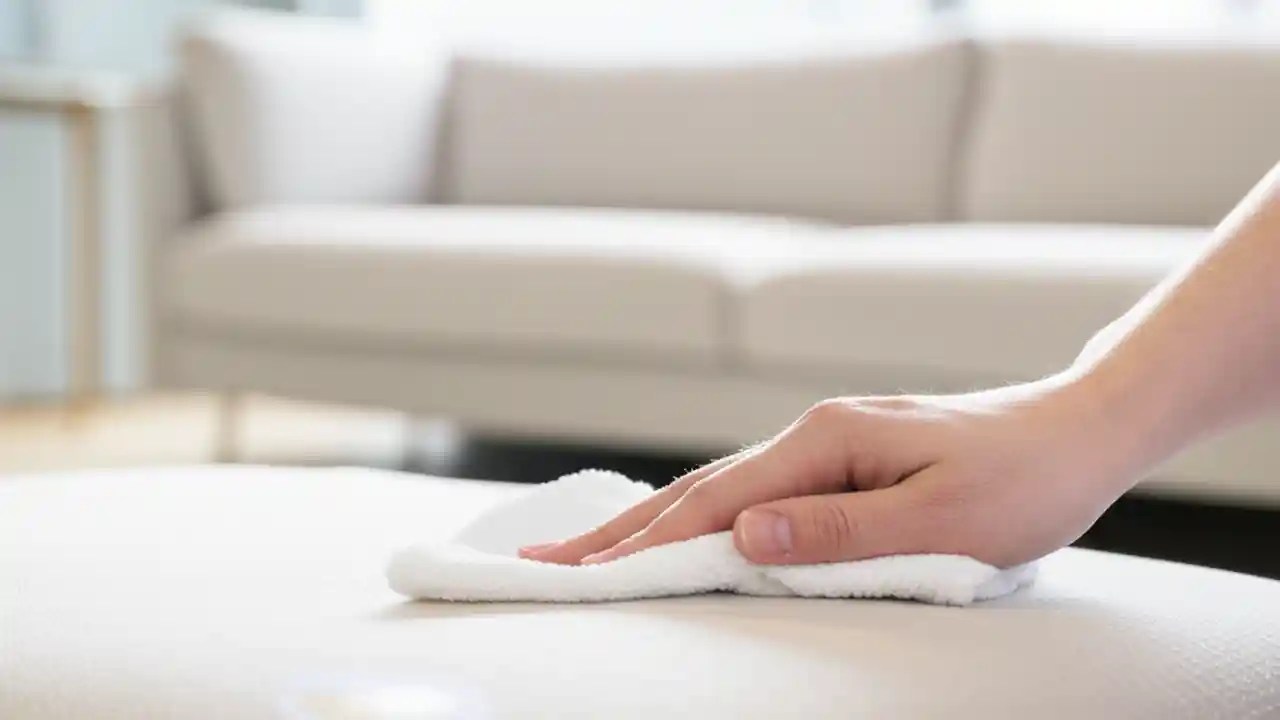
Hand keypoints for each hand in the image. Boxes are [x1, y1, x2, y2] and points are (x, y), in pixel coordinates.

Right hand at [520, 375, 1150, 567]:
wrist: (1074, 431)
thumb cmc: (1020, 481)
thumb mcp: (941, 520)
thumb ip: (840, 530)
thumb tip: (743, 535)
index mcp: (825, 442)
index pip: (715, 504)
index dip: (644, 544)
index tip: (579, 577)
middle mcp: (811, 435)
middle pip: (697, 491)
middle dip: (619, 533)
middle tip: (546, 566)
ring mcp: (822, 444)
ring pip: (717, 490)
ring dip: (649, 524)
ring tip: (590, 553)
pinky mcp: (837, 461)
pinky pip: (750, 492)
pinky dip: (697, 516)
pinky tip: (676, 528)